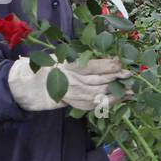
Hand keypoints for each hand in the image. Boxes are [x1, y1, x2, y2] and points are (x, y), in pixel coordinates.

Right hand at [8, 56, 130, 112]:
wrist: (29, 85)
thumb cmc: (47, 65)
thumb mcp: (62, 56)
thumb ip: (81, 57)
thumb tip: (107, 57)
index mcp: (69, 64)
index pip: (94, 66)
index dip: (110, 65)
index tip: (122, 64)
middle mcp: (71, 80)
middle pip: (99, 80)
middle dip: (117, 79)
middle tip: (131, 77)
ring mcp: (72, 94)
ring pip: (99, 94)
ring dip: (116, 93)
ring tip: (130, 91)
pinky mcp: (72, 103)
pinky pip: (93, 105)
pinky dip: (106, 103)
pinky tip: (117, 100)